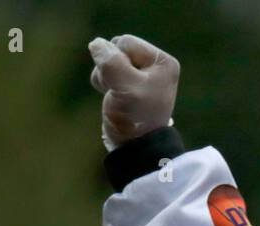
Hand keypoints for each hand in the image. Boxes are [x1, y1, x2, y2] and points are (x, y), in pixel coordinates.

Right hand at [88, 35, 179, 150]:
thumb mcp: (125, 87)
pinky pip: (106, 72)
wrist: (135, 148)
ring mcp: (142, 75)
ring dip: (105, 77)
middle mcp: (155, 66)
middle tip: (120, 93)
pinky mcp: (129, 85)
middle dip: (109, 69)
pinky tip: (113, 97)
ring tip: (117, 97)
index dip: (117, 61)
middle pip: (116, 49)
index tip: (127, 85)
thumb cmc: (135, 118)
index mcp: (163, 62)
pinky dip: (104, 83)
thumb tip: (96, 43)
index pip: (126, 42)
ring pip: (108, 61)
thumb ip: (111, 61)